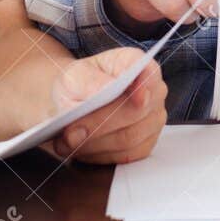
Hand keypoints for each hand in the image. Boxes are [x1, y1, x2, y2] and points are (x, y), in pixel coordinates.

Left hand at [44, 48, 167, 164]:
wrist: (73, 103)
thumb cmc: (77, 85)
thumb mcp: (74, 76)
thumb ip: (88, 82)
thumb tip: (103, 91)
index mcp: (137, 63)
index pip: (148, 74)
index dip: (144, 87)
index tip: (136, 98)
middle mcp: (153, 91)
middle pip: (136, 113)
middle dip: (100, 124)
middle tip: (71, 132)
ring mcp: (152, 120)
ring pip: (128, 139)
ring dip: (94, 143)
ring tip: (67, 141)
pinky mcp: (144, 145)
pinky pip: (124, 156)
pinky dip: (98, 155)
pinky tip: (80, 148)